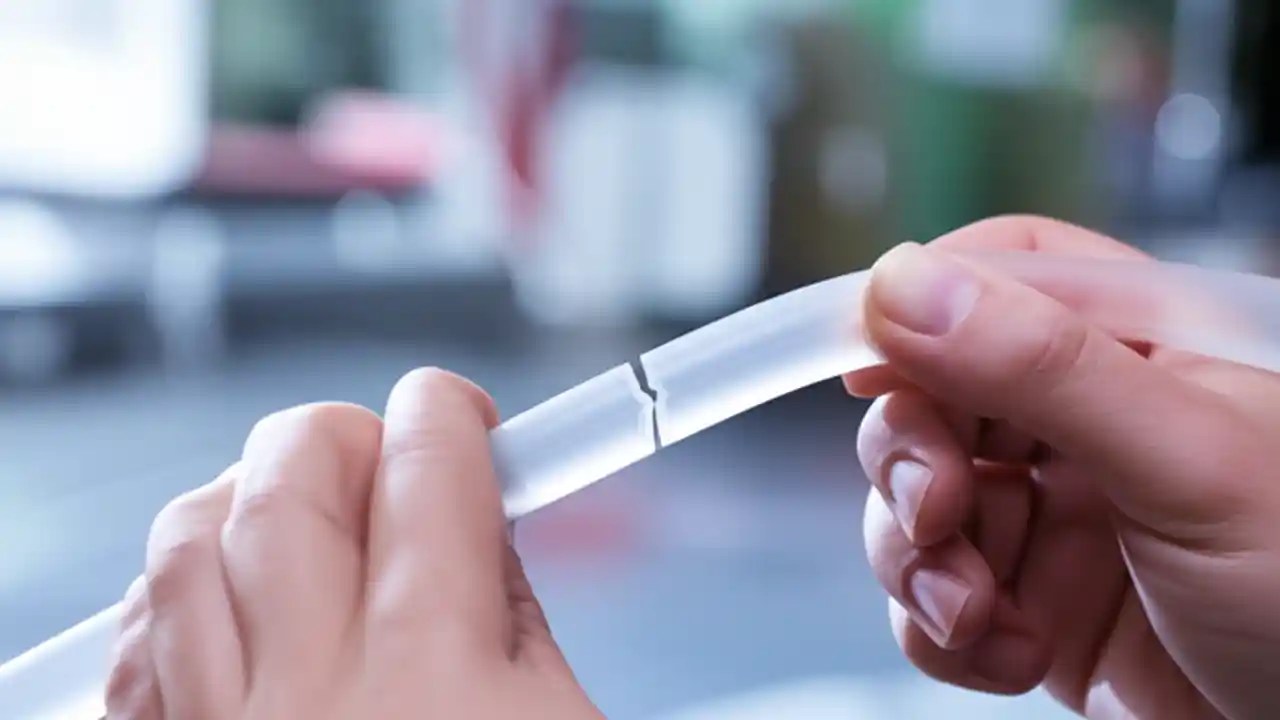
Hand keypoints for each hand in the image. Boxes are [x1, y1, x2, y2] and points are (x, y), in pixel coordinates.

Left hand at [105, 369, 601, 719]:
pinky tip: (232, 602)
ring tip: (303, 523)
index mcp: (435, 674)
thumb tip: (482, 517)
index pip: (428, 466)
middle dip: (342, 435)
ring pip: (189, 539)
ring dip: (249, 500)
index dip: (448, 410)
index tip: (455, 411)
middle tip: (384, 462)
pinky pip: (133, 641)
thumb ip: (518, 612)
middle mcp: (311, 693)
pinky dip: (177, 594)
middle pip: (290, 475)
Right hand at [847, 216, 1279, 719]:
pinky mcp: (1033, 602)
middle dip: (911, 459)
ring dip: (920, 561)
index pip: (1005, 276)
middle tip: (936, 511)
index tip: (863, 362)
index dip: (921, 308)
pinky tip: (1006, 654)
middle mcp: (1090, 423)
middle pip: (935, 393)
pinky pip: (933, 592)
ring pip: (916, 499)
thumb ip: (1044, 368)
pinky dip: (943, 631)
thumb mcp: (1186, 462)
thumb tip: (902, 287)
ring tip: (974, 613)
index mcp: (1146, 349)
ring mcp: (1056, 515)